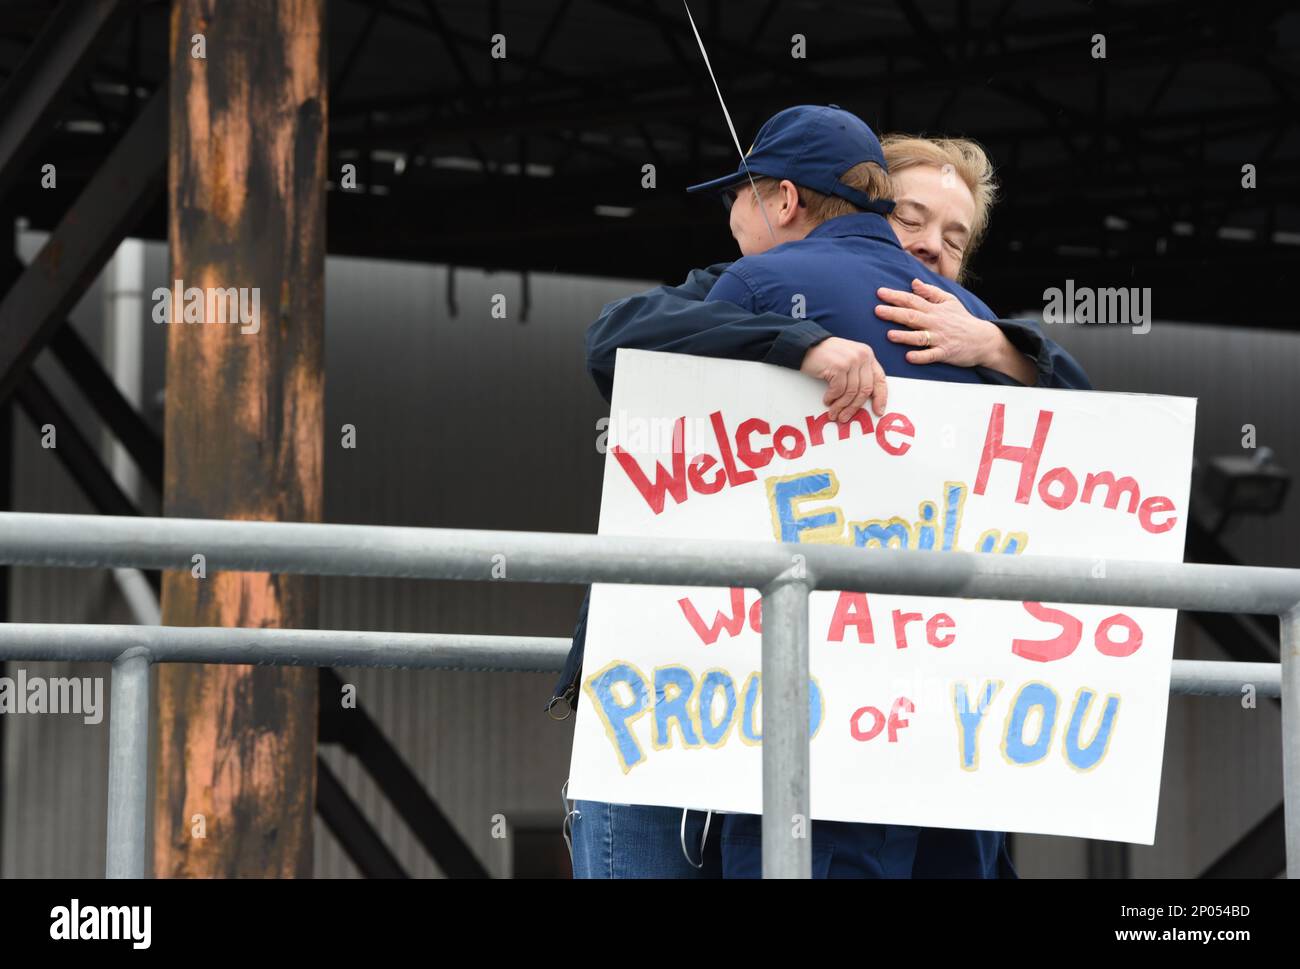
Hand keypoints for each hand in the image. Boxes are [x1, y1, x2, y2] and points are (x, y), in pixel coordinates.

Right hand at [799, 336, 887, 421]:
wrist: (806, 345)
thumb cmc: (826, 356)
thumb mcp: (848, 361)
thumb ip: (859, 374)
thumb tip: (863, 400)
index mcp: (867, 355)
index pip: (880, 379)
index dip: (881, 397)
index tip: (878, 410)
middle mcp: (862, 356)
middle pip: (865, 389)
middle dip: (855, 407)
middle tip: (846, 417)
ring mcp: (851, 360)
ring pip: (851, 392)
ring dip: (841, 406)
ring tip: (834, 412)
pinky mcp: (839, 366)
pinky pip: (839, 390)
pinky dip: (832, 398)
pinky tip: (827, 400)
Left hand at [874, 278, 1000, 367]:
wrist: (983, 339)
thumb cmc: (962, 319)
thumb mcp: (949, 301)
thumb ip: (930, 292)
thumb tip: (913, 282)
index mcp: (934, 309)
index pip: (912, 300)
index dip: (896, 296)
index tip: (880, 292)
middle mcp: (935, 323)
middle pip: (912, 317)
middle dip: (894, 313)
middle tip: (877, 310)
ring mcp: (939, 338)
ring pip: (919, 337)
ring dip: (904, 336)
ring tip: (889, 335)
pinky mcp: (945, 353)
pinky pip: (931, 355)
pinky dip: (921, 357)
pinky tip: (909, 357)